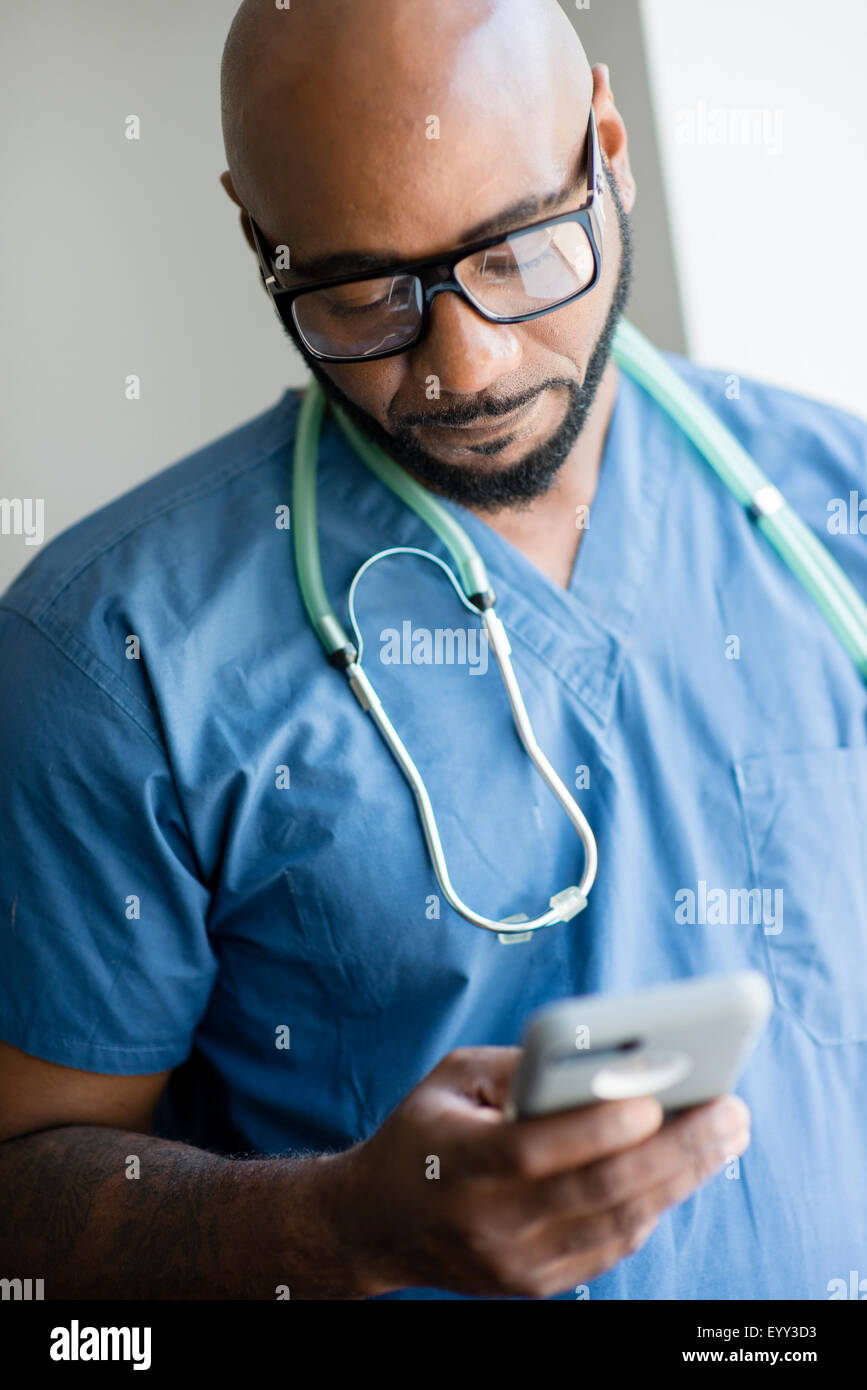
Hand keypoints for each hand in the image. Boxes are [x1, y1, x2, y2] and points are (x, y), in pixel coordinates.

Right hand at [333, 1046, 750, 1298]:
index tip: (656, 1099)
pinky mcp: (534, 1284)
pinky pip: (611, 1247)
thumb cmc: (424, 1132)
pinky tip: (685, 1170)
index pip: (536, 1151)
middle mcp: (488, 1222)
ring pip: (616, 1224)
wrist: (377, 1222)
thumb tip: (605, 1058)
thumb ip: (521, 1067)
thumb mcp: (453, 1079)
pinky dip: (654, 1206)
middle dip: (674, 1150)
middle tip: (729, 1111)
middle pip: (597, 1191)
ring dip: (681, 1178)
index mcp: (459, 1162)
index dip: (597, 1128)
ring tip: (725, 1136)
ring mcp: (514, 1263)